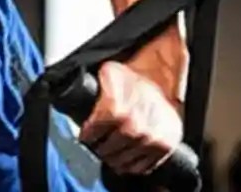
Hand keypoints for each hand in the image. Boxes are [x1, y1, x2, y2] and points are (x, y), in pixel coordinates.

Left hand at [78, 61, 183, 176]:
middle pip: (108, 150)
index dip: (88, 135)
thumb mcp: (109, 72)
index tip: (86, 136)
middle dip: (100, 149)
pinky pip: (142, 167)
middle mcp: (136, 126)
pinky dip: (131, 166)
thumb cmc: (134, 78)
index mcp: (117, 108)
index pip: (94, 132)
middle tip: (97, 146)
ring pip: (123, 161)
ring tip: (110, 153)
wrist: (163, 80)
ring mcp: (152, 138)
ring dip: (113, 160)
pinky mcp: (165, 147)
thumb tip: (75, 94)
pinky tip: (126, 157)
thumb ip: (92, 85)